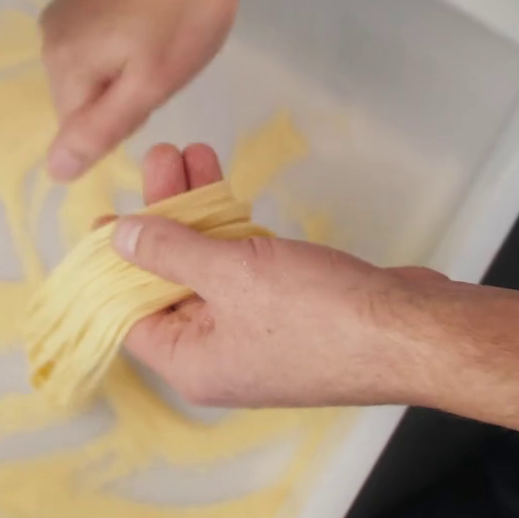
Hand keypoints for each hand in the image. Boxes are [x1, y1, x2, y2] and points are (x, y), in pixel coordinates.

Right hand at [40, 0, 260, 181]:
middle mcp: (48, 34)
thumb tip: (53, 172)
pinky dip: (129, 39)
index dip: (126, 116)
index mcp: (60, 61)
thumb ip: (99, 131)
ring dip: (129, 65)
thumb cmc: (185, 13)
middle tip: (166, 60)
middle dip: (125, 91)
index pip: (79, 127)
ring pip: (95, 68)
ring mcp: (65, 6)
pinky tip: (157, 17)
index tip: (155, 82)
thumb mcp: (149, 84)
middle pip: (83, 97)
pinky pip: (101, 38)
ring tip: (165, 36)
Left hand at [113, 143, 451, 407]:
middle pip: (169, 282)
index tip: (105, 215)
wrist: (413, 332)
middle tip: (159, 160)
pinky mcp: (292, 313)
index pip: (129, 313)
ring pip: (210, 267)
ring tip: (188, 154)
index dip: (113, 262)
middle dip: (163, 217)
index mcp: (191, 363)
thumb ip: (169, 251)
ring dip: (199, 211)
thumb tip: (117, 239)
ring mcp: (257, 336)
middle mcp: (218, 356)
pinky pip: (246, 268)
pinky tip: (224, 188)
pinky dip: (234, 229)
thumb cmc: (321, 315)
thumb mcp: (231, 274)